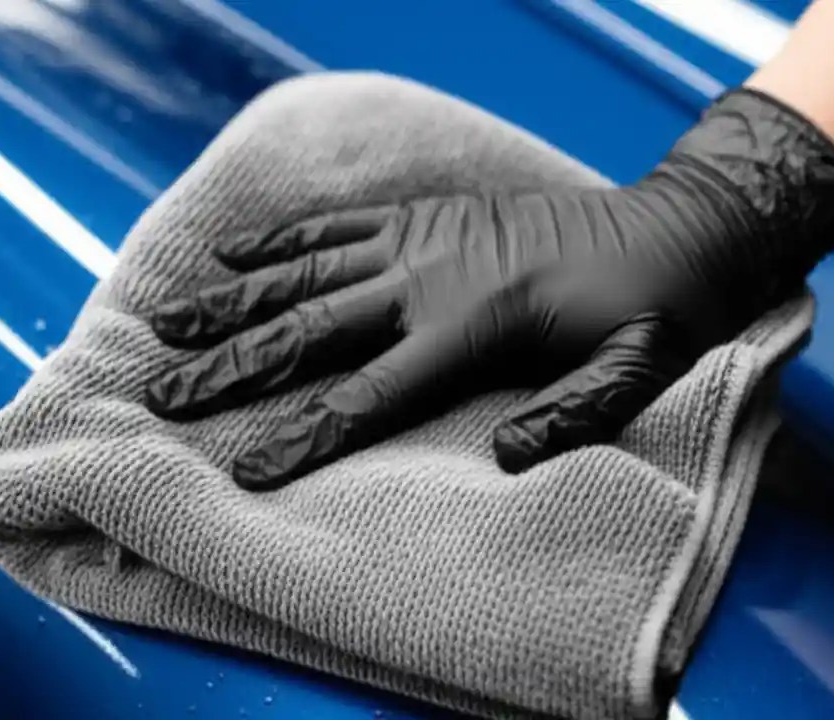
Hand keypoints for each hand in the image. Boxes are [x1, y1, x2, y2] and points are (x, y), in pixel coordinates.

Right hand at [144, 89, 833, 489]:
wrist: (669, 229)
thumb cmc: (650, 313)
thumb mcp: (636, 374)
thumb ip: (571, 416)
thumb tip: (502, 458)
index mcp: (471, 329)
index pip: (368, 398)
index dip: (301, 439)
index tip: (241, 471)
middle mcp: (428, 280)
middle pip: (310, 332)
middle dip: (232, 369)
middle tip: (165, 396)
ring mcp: (421, 240)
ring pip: (307, 274)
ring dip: (233, 302)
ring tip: (167, 323)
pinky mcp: (424, 217)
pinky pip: (337, 228)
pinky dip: (281, 241)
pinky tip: (231, 255)